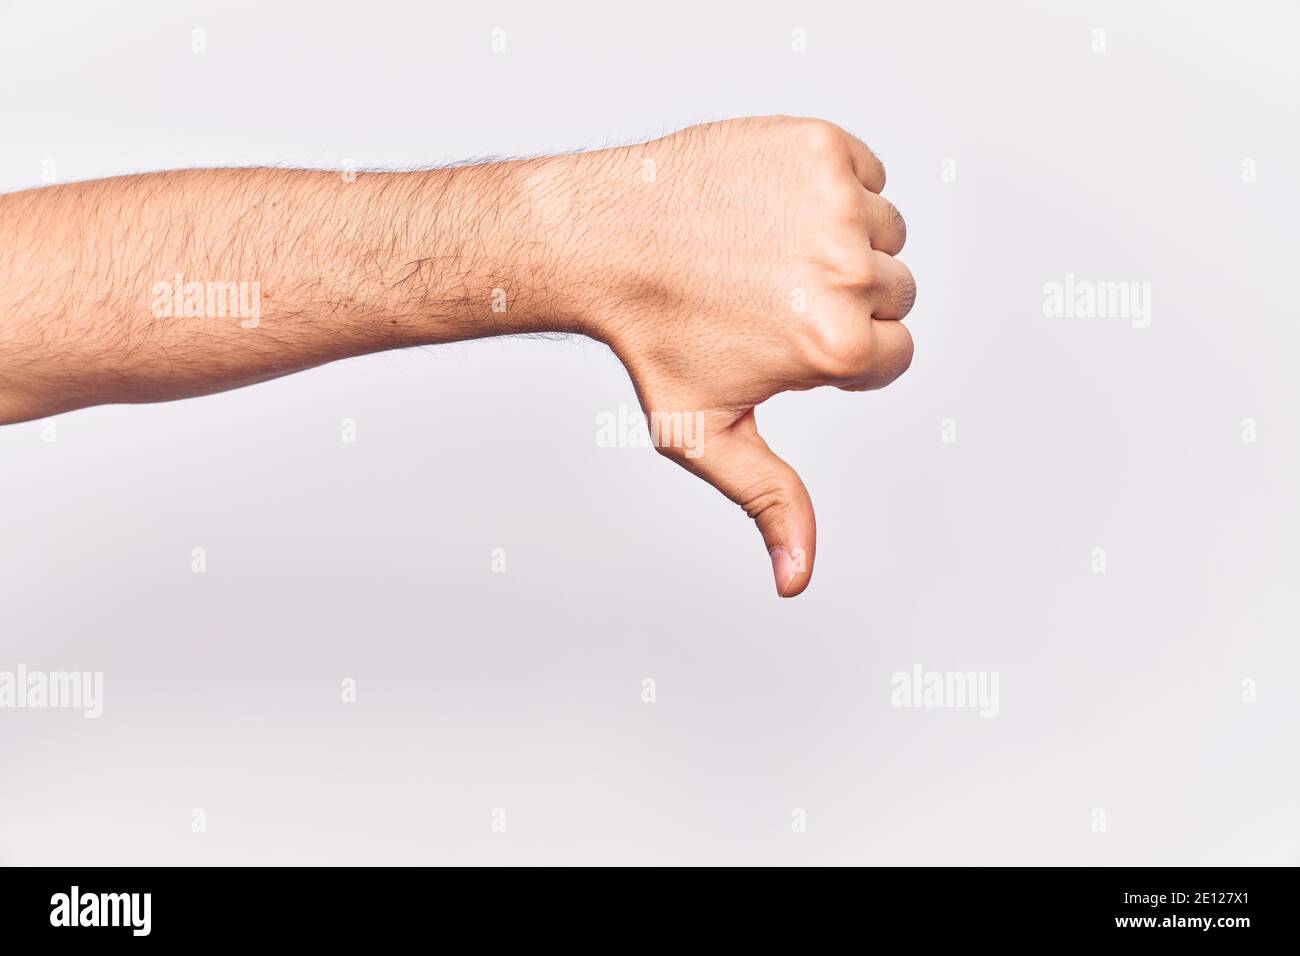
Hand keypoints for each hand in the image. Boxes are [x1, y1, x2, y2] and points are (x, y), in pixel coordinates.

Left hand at [539, 117, 916, 595]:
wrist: (602, 238)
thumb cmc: (650, 337)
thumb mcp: (706, 434)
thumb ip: (770, 503)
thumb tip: (797, 580)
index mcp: (839, 345)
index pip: (893, 356)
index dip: (836, 355)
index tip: (776, 337)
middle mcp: (849, 268)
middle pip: (895, 293)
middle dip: (842, 300)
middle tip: (763, 295)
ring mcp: (836, 199)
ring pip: (884, 231)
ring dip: (839, 243)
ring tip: (763, 251)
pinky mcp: (820, 143)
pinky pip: (865, 173)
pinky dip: (829, 187)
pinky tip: (767, 209)